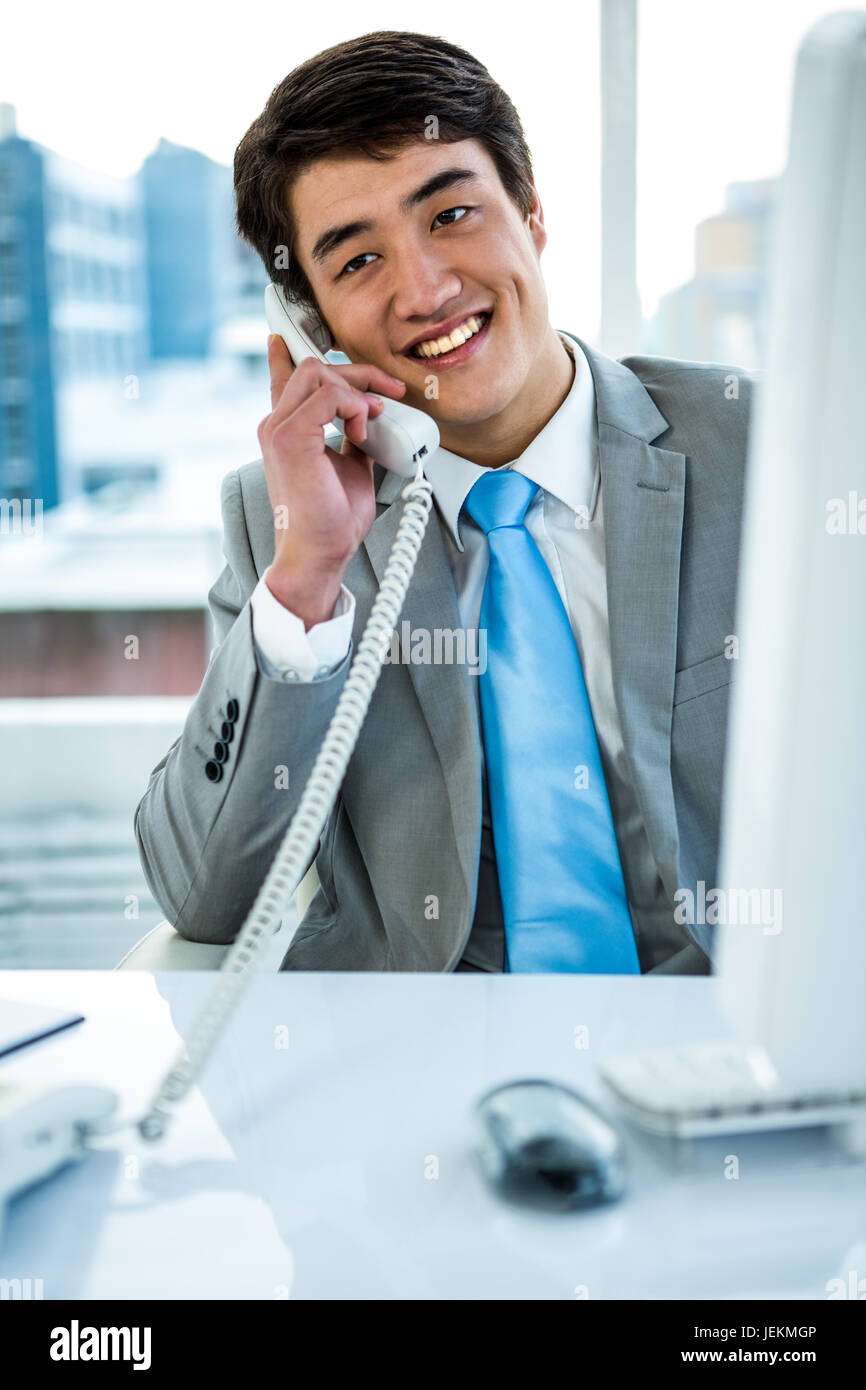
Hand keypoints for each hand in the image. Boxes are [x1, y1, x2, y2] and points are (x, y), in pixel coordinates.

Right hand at [258, 335, 406, 627]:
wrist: (321, 551)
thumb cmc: (333, 520)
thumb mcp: (351, 467)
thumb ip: (354, 438)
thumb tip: (374, 421)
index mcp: (287, 431)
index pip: (281, 380)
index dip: (283, 355)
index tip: (281, 339)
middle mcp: (277, 425)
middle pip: (313, 367)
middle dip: (357, 373)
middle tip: (388, 395)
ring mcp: (279, 429)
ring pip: (318, 372)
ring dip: (357, 390)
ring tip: (372, 422)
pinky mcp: (290, 438)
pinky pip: (329, 396)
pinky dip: (356, 408)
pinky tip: (363, 433)